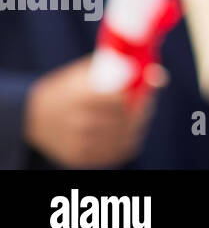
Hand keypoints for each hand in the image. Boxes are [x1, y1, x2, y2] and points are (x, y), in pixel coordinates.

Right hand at [23, 55, 162, 166]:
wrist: (31, 116)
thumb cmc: (68, 88)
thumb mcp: (86, 72)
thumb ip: (119, 69)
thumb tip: (160, 75)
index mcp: (79, 96)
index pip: (122, 99)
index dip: (140, 94)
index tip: (146, 86)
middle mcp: (78, 121)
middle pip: (126, 119)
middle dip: (142, 110)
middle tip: (145, 102)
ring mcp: (78, 142)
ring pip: (124, 137)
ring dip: (136, 126)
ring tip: (137, 116)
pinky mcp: (79, 158)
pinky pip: (115, 153)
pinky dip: (127, 142)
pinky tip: (127, 132)